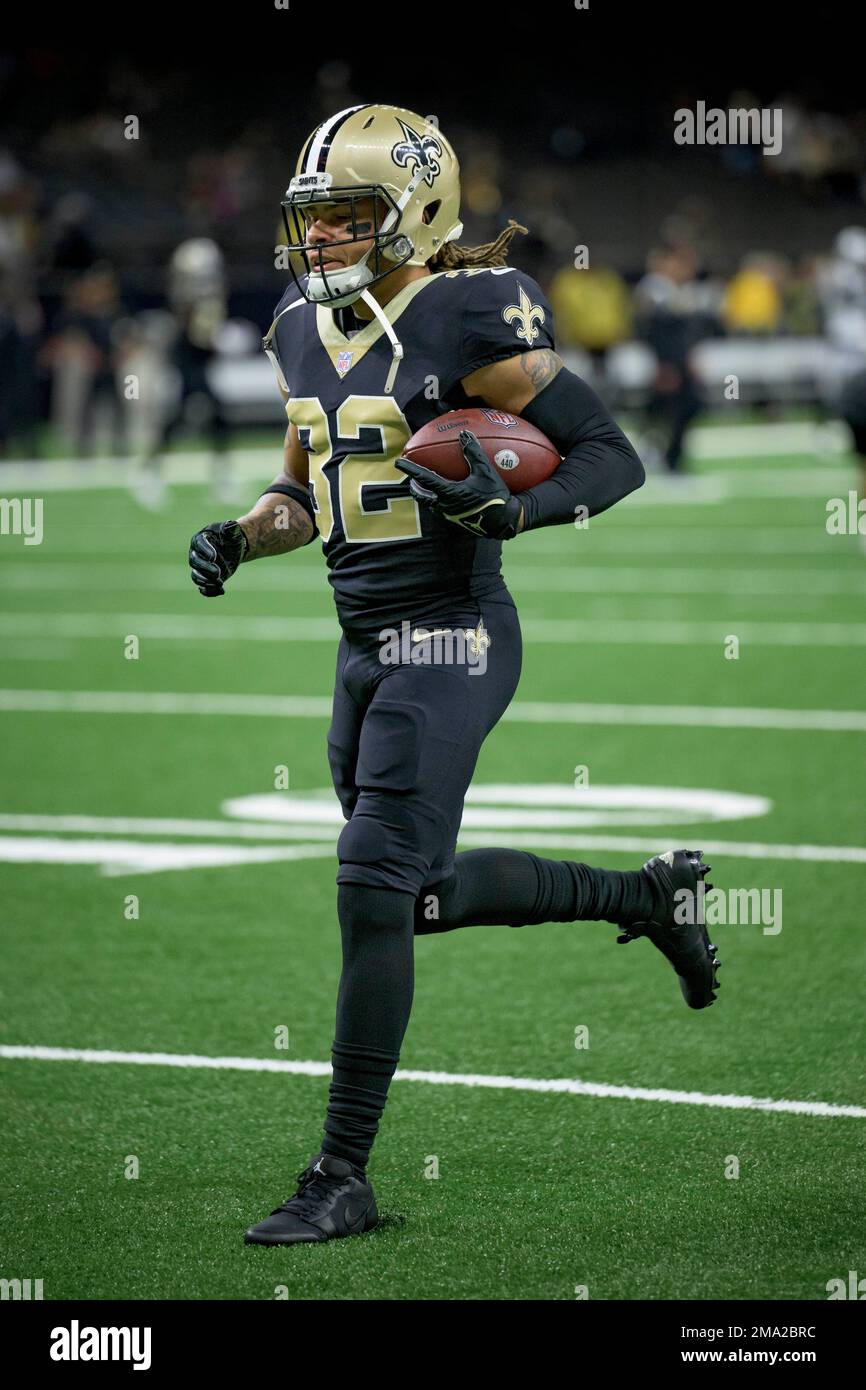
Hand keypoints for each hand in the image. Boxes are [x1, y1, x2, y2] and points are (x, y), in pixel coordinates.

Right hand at [189, 520, 247, 596]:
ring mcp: (200, 567)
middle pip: (195, 562)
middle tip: (218, 573)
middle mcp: (197, 553)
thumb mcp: (232, 530)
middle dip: (205, 568)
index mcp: (201, 539)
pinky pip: (203, 587)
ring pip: (196, 576)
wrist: (234, 548)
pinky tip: (221, 591)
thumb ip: (231, 528)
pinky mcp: (206, 577)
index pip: (199, 545)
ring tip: (219, 583)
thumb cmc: (231, 536)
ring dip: (206, 581)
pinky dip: (209, 591)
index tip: (214, 557)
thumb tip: (231, 525)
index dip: (205, 551)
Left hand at [395, 430, 522, 538]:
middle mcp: (445, 506)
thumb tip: (464, 434)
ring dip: (424, 495)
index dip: (410, 469)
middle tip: (410, 479)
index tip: (398, 462)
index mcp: (449, 493)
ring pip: (430, 505)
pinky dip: (437, 501)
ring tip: (423, 487)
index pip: (424, 478)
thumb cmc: (495, 496)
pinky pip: (440, 509)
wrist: (504, 521)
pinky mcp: (456, 521)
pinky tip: (444, 497)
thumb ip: (473, 453)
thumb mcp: (485, 472)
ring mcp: (449, 515)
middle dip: (414, 486)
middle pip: (421, 496)